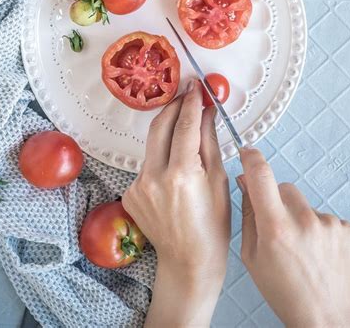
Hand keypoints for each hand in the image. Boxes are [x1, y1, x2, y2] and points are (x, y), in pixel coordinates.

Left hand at [122, 80, 230, 327]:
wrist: (188, 264)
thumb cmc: (213, 226)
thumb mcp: (218, 180)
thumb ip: (209, 141)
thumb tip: (208, 110)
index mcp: (181, 174)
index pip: (184, 126)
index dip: (191, 102)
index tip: (197, 85)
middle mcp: (154, 177)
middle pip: (159, 127)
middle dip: (174, 106)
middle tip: (188, 93)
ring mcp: (138, 186)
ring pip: (152, 144)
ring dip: (168, 130)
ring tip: (186, 123)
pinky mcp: (130, 193)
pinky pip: (147, 163)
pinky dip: (161, 156)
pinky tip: (175, 163)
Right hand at [238, 148, 349, 327]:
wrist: (325, 315)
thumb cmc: (285, 292)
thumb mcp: (251, 256)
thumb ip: (248, 214)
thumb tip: (245, 181)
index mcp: (275, 228)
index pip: (261, 174)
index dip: (251, 158)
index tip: (248, 153)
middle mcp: (303, 221)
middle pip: (284, 187)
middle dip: (277, 201)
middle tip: (278, 228)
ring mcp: (328, 223)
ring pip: (304, 203)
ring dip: (299, 216)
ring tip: (301, 246)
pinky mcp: (345, 228)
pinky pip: (324, 216)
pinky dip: (319, 229)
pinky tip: (317, 251)